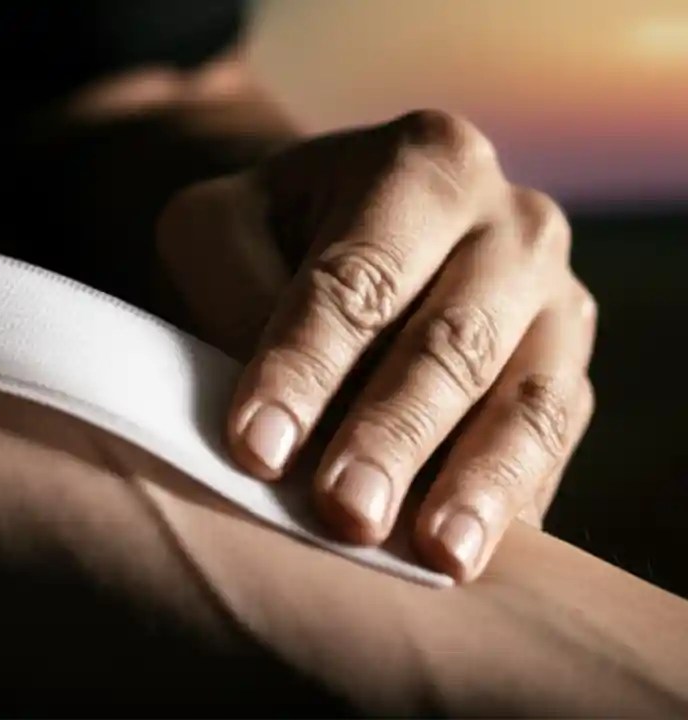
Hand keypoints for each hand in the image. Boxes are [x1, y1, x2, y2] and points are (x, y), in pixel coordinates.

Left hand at [156, 110, 596, 581]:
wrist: (328, 230)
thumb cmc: (265, 237)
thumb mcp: (218, 229)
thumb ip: (233, 293)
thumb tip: (268, 411)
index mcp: (424, 163)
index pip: (356, 278)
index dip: (304, 367)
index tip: (258, 446)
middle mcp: (512, 221)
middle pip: (449, 341)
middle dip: (393, 432)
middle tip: (344, 510)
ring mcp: (555, 299)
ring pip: (526, 397)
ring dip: (476, 480)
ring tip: (433, 552)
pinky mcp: (569, 372)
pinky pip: (554, 441)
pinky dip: (514, 499)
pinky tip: (472, 552)